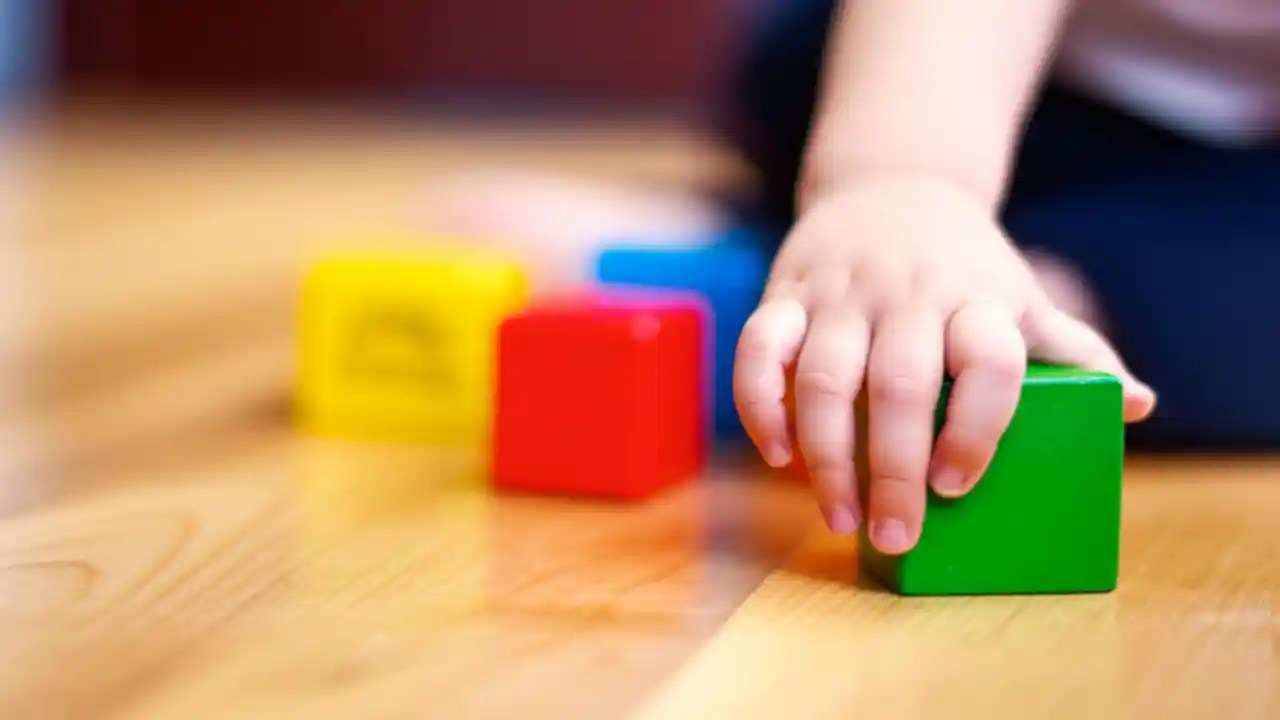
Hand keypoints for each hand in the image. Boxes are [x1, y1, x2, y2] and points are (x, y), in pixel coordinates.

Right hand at [733, 174, 1154, 552]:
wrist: (891, 183)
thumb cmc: (965, 264)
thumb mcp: (1022, 297)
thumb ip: (1074, 350)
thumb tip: (1139, 406)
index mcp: (977, 298)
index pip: (990, 361)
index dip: (978, 429)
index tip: (958, 486)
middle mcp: (909, 294)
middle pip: (900, 386)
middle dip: (893, 471)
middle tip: (897, 534)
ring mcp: (841, 293)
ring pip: (824, 379)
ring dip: (827, 458)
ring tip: (841, 517)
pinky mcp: (785, 293)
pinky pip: (758, 351)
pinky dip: (760, 406)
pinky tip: (778, 455)